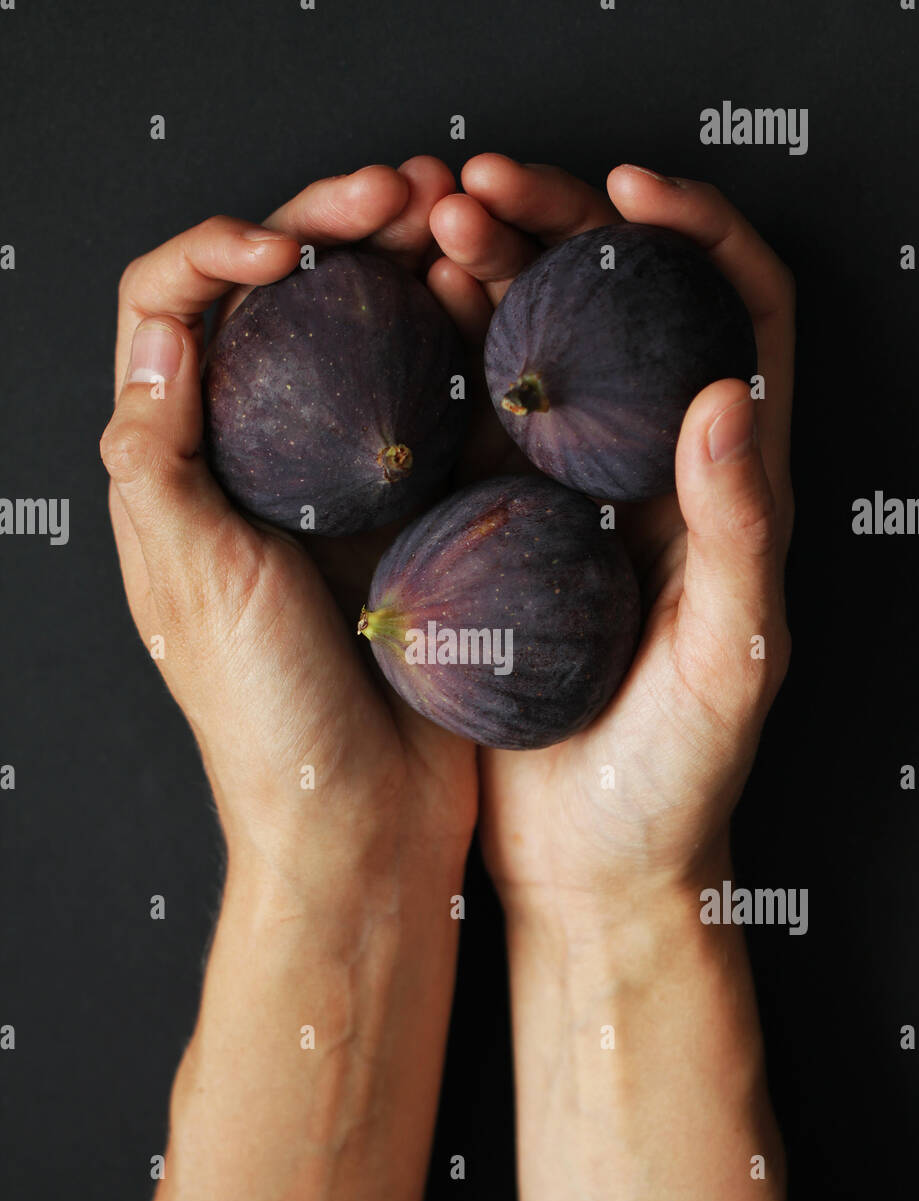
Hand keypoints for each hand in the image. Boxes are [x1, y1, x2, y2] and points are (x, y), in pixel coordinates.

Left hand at [100, 159, 476, 895]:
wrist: (366, 820)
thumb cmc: (267, 717)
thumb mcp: (189, 576)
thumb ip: (158, 452)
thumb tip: (162, 327)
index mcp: (184, 468)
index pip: (172, 310)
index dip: (217, 249)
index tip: (288, 250)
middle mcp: (260, 462)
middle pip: (281, 304)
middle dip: (333, 224)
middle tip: (402, 187)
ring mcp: (346, 483)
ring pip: (366, 334)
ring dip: (406, 263)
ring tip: (458, 215)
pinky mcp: (422, 510)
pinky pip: (439, 399)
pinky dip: (462, 339)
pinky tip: (494, 300)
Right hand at [428, 156, 793, 906]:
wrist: (598, 859)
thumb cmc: (681, 776)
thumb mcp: (728, 658)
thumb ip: (736, 529)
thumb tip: (726, 392)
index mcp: (728, 490)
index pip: (737, 317)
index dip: (695, 235)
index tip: (625, 192)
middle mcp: (647, 475)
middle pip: (620, 310)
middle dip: (560, 227)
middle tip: (478, 189)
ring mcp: (568, 498)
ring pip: (536, 348)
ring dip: (489, 274)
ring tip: (425, 231)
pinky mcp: (498, 532)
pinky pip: (471, 419)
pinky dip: (441, 355)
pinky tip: (400, 322)